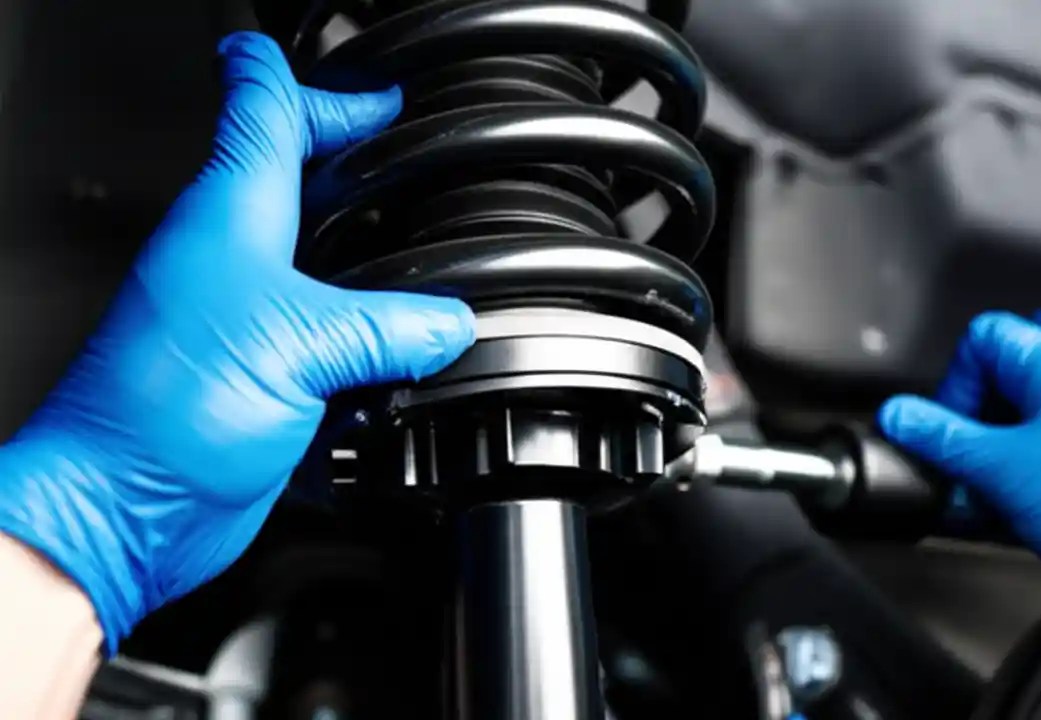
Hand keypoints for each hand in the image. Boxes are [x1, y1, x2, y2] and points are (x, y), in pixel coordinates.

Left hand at [0, 32, 474, 652]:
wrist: (128, 510)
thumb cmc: (166, 414)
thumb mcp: (301, 345)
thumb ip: (393, 325)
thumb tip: (452, 324)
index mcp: (233, 216)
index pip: (267, 110)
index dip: (320, 88)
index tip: (374, 89)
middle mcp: (237, 260)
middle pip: (303, 183)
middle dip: (358, 167)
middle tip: (407, 161)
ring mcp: (251, 321)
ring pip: (324, 268)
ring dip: (374, 268)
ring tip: (427, 263)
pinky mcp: (267, 380)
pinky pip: (332, 344)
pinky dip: (370, 344)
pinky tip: (406, 358)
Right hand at [878, 304, 1040, 628]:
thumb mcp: (1003, 473)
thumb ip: (943, 441)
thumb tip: (900, 417)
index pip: (979, 339)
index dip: (951, 388)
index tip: (948, 434)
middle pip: (1019, 351)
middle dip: (988, 399)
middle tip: (978, 439)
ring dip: (1021, 423)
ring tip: (1010, 470)